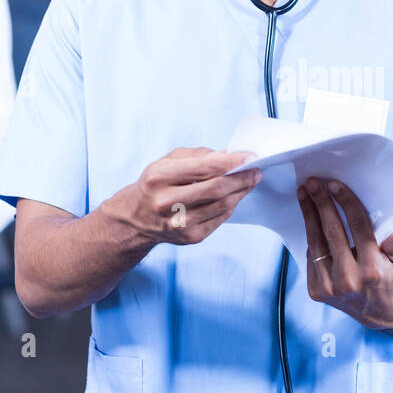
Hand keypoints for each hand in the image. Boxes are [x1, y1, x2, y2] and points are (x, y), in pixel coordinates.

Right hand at [112, 147, 261, 246]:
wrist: (137, 217)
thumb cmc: (156, 184)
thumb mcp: (168, 161)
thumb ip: (198, 155)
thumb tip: (229, 155)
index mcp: (159, 177)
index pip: (204, 168)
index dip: (231, 162)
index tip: (250, 157)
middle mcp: (166, 202)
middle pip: (216, 189)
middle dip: (241, 178)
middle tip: (256, 171)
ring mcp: (178, 223)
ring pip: (222, 205)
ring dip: (241, 192)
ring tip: (249, 181)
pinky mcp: (190, 237)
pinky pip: (220, 218)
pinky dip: (231, 205)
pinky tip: (235, 196)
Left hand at [297, 177, 392, 330]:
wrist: (380, 314)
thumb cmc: (390, 279)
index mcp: (372, 269)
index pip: (358, 227)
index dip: (346, 202)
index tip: (334, 184)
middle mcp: (349, 280)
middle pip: (332, 232)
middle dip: (321, 204)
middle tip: (312, 183)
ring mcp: (329, 287)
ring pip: (316, 242)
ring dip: (308, 216)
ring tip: (304, 195)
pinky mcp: (316, 291)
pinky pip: (310, 256)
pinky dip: (310, 237)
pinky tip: (309, 219)